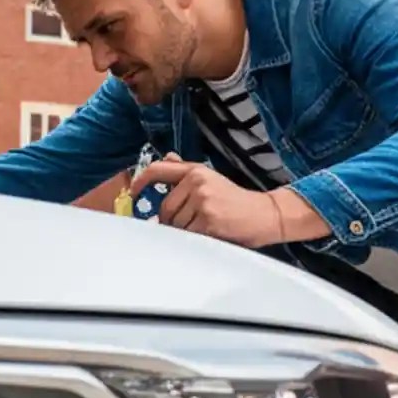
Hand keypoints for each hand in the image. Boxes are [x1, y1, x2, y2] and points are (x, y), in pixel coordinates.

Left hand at [129, 154, 331, 246]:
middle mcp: (197, 182)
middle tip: (189, 225)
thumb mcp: (212, 180)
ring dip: (185, 232)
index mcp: (196, 171)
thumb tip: (166, 157)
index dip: (141, 181)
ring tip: (205, 228)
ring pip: (175, 224)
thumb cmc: (236, 201)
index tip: (133, 193)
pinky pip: (188, 234)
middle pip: (165, 207)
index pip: (158, 169)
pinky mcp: (208, 219)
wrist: (265, 215)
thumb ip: (186, 171)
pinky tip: (210, 235)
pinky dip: (194, 239)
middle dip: (171, 221)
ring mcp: (202, 200)